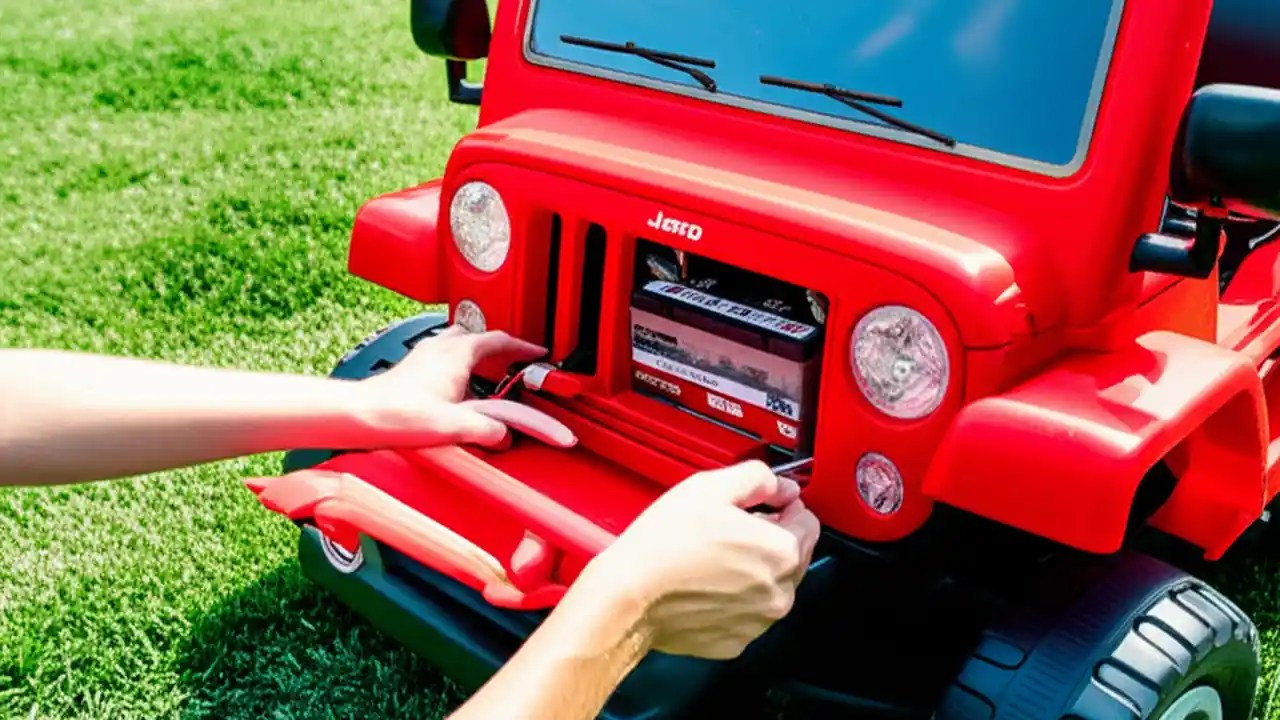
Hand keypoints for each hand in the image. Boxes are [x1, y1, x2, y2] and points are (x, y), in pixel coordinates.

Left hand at [347, 325, 546, 448]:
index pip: (499, 340)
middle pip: (478, 337)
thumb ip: (488, 430)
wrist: (360, 416)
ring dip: (475, 356)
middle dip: (498, 349)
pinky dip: (456, 367)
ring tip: (487, 377)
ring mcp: (424, 355)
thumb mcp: (455, 426)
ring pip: (458, 345)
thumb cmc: (399, 414)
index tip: (536, 353)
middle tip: (513, 363)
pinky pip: (442, 358)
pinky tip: (456, 389)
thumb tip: (504, 436)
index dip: (522, 346)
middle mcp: (441, 347)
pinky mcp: (411, 367)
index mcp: (458, 354)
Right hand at [574, 460, 820, 659]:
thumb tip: (782, 487)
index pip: (808, 521)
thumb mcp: (710, 486)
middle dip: (770, 539)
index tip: (763, 505)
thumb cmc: (663, 544)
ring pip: (771, 586)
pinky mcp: (735, 641)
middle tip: (729, 529)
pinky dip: (734, 598)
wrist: (628, 595)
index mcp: (781, 552)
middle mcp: (778, 593)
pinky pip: (747, 612)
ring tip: (712, 556)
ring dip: (753, 570)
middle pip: (793, 556)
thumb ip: (759, 478)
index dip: (784, 506)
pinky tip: (706, 583)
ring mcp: (757, 622)